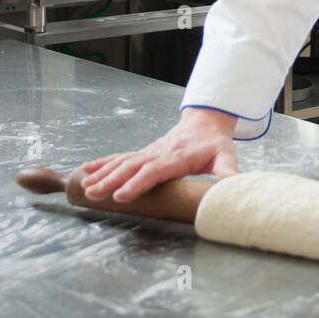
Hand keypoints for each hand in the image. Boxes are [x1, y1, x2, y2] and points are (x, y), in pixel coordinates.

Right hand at [79, 107, 238, 202]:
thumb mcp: (225, 155)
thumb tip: (233, 187)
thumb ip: (228, 171)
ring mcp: (148, 152)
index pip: (153, 171)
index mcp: (176, 157)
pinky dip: (103, 163)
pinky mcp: (143, 153)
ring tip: (85, 187)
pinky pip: (120, 158)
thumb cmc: (214, 142)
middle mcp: (158, 154)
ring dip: (102, 174)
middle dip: (111, 181)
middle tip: (93, 194)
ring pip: (122, 163)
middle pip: (131, 168)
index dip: (137, 183)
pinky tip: (86, 170)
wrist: (205, 122)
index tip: (120, 195)